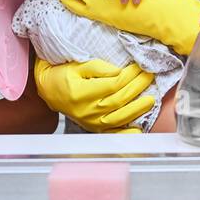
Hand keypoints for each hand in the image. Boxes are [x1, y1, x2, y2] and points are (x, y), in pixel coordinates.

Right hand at [33, 58, 155, 131]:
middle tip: (150, 76)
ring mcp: (92, 121)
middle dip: (137, 87)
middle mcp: (89, 110)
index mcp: (83, 93)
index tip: (139, 66)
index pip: (114, 84)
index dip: (129, 75)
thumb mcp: (77, 66)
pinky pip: (113, 133)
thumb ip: (98, 67)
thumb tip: (119, 71)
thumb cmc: (63, 76)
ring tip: (151, 99)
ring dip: (137, 108)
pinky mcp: (94, 128)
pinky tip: (139, 129)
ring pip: (119, 117)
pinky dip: (126, 133)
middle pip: (119, 99)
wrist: (49, 91)